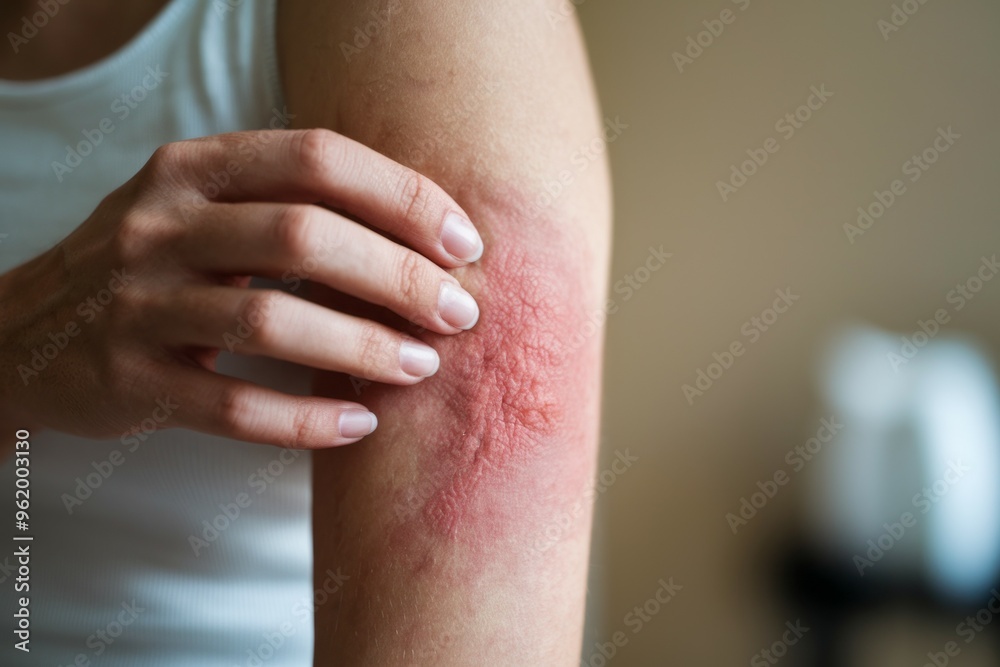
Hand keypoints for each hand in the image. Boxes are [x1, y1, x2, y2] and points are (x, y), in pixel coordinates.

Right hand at [0, 130, 483, 447]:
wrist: (28, 331)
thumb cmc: (156, 266)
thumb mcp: (205, 209)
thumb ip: (292, 206)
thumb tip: (430, 242)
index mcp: (192, 167)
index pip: (317, 158)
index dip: (402, 197)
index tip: (463, 243)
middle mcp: (160, 224)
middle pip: (303, 235)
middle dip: (397, 275)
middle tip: (457, 312)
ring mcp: (137, 303)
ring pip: (271, 320)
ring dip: (363, 346)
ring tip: (422, 366)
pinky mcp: (128, 379)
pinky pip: (232, 407)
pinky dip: (305, 420)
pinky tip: (360, 423)